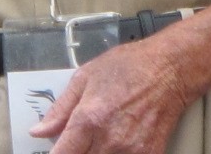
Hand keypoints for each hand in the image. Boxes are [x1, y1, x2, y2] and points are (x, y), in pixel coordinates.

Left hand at [29, 39, 192, 152]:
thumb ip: (60, 108)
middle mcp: (108, 140)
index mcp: (88, 119)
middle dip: (76, 153)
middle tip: (80, 142)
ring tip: (97, 141)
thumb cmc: (131, 66)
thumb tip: (40, 130)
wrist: (171, 68)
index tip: (55, 151)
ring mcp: (130, 152)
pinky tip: (116, 144)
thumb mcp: (86, 76)